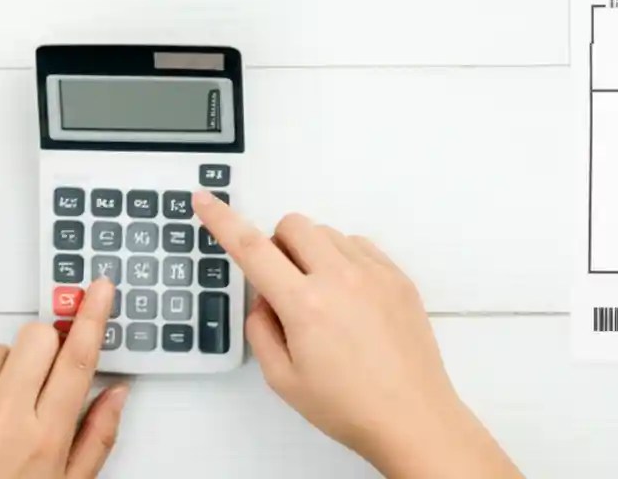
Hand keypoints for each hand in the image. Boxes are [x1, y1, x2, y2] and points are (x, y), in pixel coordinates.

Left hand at [0, 279, 127, 478]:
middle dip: (46, 346)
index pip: (77, 359)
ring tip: (3, 408)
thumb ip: (97, 436)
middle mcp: (6, 417)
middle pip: (36, 339)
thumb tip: (116, 392)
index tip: (99, 289)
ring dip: (7, 368)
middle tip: (44, 374)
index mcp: (46, 435)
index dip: (92, 317)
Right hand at [193, 191, 521, 478]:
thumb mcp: (283, 380)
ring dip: (312, 252)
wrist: (413, 418)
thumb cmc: (348, 407)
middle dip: (278, 245)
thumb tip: (263, 298)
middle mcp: (340, 277)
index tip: (204, 199)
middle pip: (293, 225)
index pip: (251, 248)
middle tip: (284, 284)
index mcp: (304, 305)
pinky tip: (350, 298)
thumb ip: (260, 330)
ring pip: (327, 232)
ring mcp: (374, 272)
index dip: (222, 220)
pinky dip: (344, 259)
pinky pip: (359, 245)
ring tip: (323, 298)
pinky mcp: (398, 276)